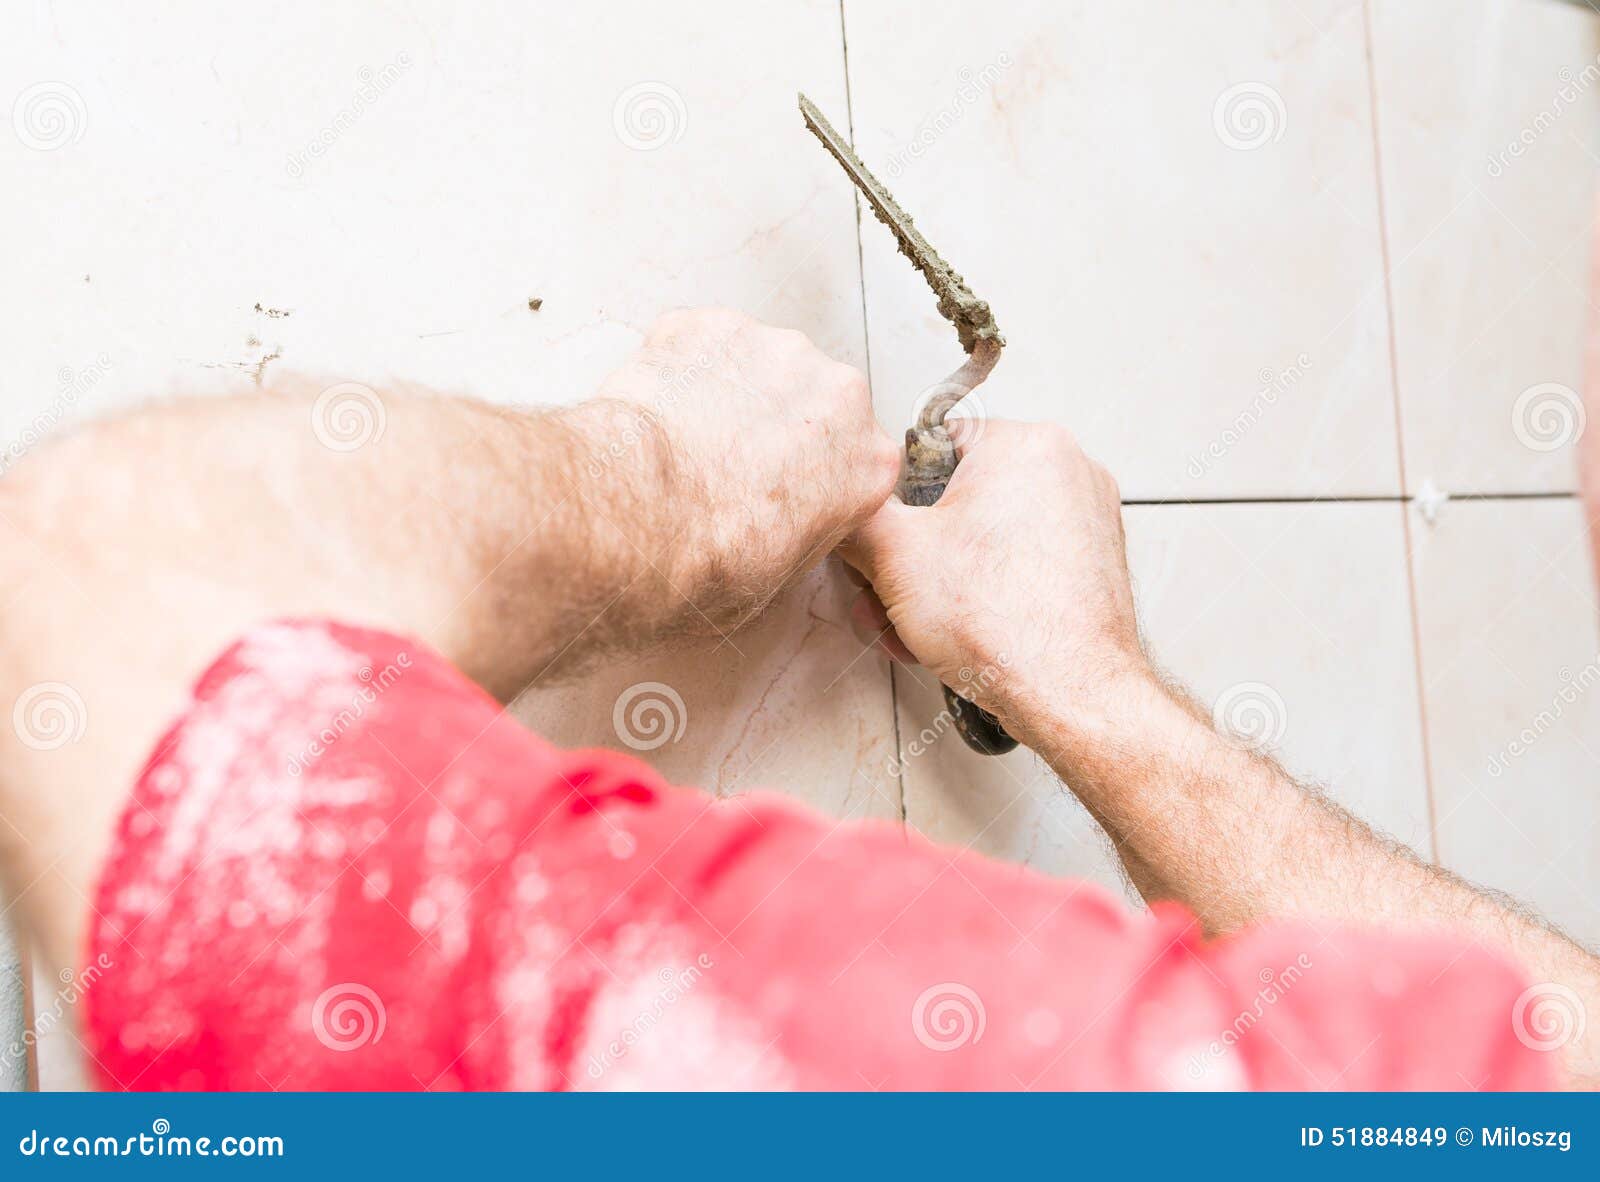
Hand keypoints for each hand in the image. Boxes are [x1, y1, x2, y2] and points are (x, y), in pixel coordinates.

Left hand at [588, 308, 899, 623]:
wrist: (639, 521)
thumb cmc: (708, 561)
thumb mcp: (783, 575)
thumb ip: (803, 526)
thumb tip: (778, 522)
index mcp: (868, 463)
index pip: (855, 454)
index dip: (811, 467)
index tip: (780, 480)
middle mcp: (838, 395)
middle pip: (813, 398)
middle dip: (774, 421)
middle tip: (724, 461)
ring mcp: (775, 350)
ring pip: (755, 362)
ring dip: (727, 390)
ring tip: (683, 437)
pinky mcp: (712, 326)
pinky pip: (697, 343)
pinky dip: (678, 369)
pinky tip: (656, 409)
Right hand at [842, 419, 1149, 742]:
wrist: (1071, 694)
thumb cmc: (1002, 626)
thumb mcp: (892, 556)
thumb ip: (856, 514)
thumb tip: (842, 507)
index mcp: (1024, 443)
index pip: (934, 445)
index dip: (898, 498)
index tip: (886, 540)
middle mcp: (1067, 467)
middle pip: (960, 496)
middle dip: (915, 553)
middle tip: (886, 593)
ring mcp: (1088, 513)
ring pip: (988, 533)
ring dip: (941, 578)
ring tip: (913, 625)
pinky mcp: (1095, 558)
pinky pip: (1021, 558)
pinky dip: (985, 588)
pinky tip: (955, 632)